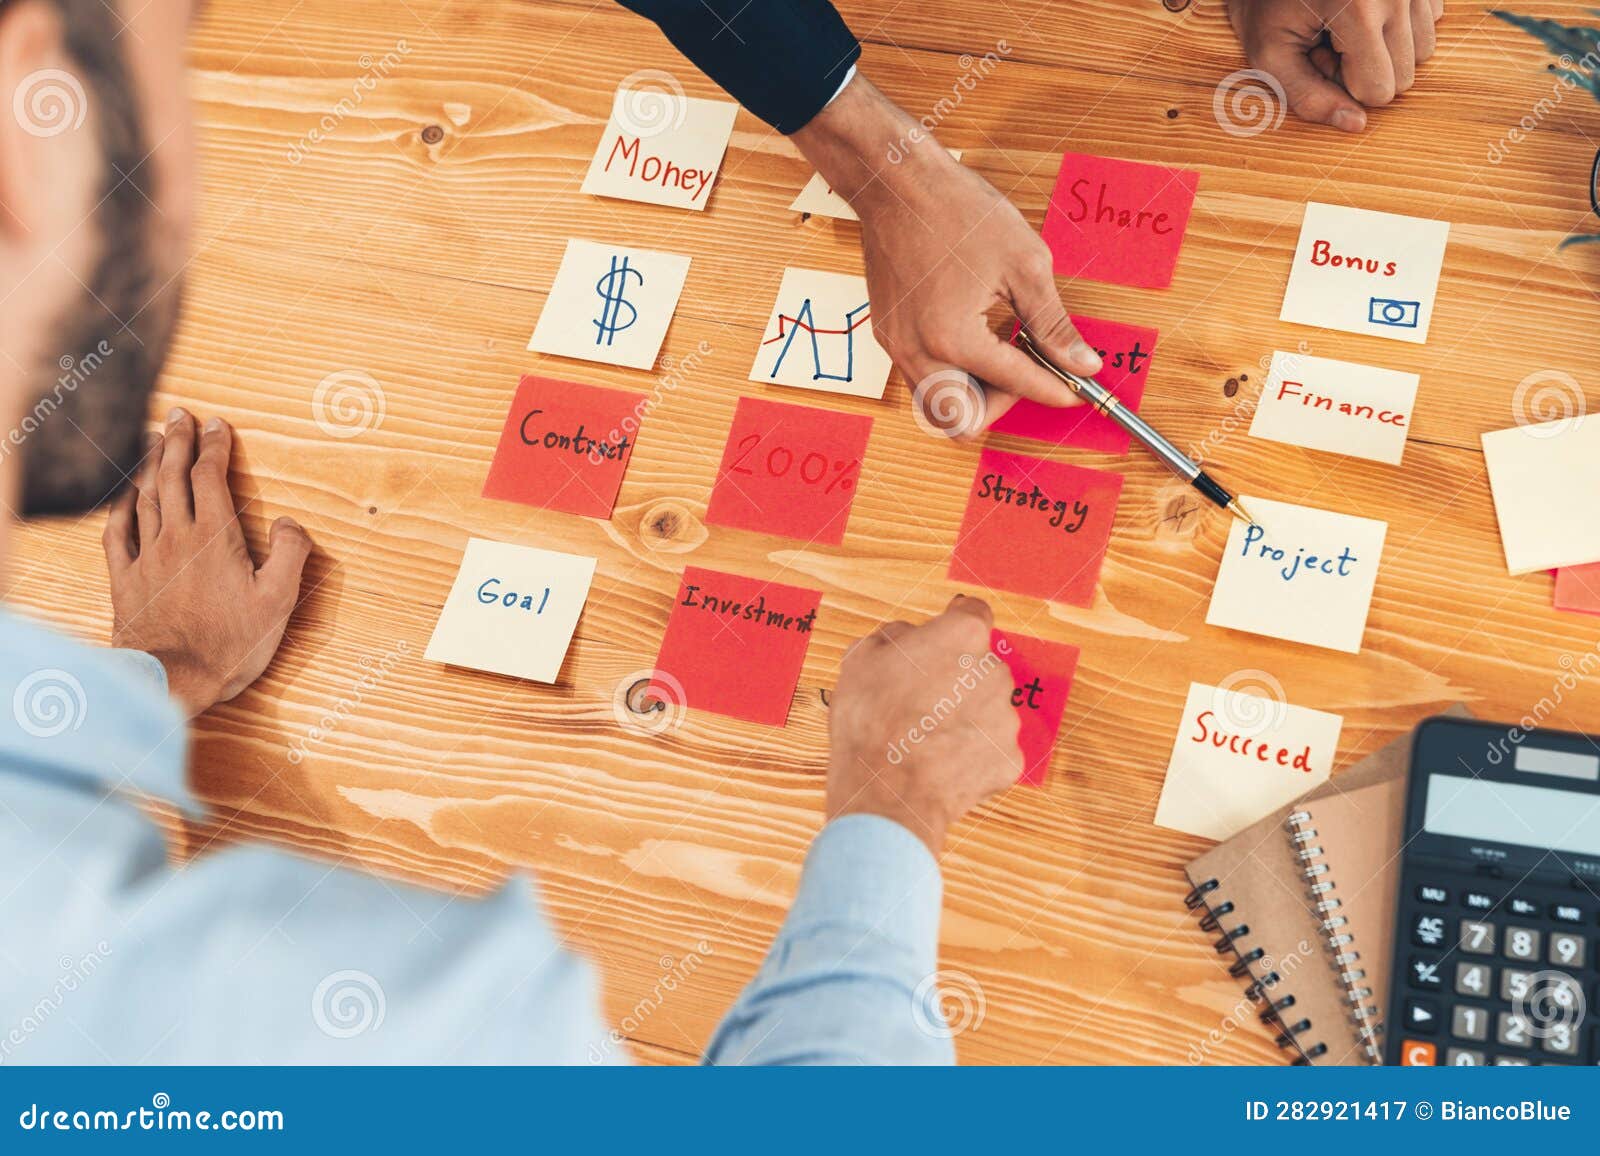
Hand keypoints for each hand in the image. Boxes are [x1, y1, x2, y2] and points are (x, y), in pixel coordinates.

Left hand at [103, 409, 311, 718]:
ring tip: (152, 440)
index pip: (210, 477)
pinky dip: (120, 507)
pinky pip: (118, 532)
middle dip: (175, 441)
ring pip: (145, 497)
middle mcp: (177, 538)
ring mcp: (146, 557)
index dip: (213, 446)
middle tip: (177, 415)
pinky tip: (124, 495)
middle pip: (171, 476)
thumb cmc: (230, 644)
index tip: (216, 424)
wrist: (172, 679)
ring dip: (148, 464)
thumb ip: (290, 555)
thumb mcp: (279, 602)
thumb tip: (290, 522)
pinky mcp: (126, 579)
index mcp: (215, 538)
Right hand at [791, 76, 1100, 435]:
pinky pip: (923, 377)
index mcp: (953, 338)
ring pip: (938, 406)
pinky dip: (953, 372)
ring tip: (1003, 352)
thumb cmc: (956, 210)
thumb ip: (1053, 324)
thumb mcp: (1024, 264)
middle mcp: (918, 353)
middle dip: (1001, 405)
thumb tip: (1081, 362)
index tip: (1075, 388)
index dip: (1054, 389)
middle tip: (1028, 368)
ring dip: (975, 393)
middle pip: (962, 422)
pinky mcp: (888, 336)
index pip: (1017, 385)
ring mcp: (897, 347)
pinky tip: (977, 336)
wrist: (895, 182)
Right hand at [826, 595, 1021, 853]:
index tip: (943, 634)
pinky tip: (939, 762)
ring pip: (986, 708)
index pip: (972, 612)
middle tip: (918, 700)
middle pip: (978, 665)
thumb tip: (909, 636)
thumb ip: (895, 635)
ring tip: (924, 738)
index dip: (953, 622)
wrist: (886, 792)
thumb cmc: (871, 722)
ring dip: (963, 717)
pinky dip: (970, 754)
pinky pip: (990, 749)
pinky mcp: (1008, 759)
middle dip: (954, 678)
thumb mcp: (861, 657)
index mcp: (963, 635)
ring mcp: (1006, 718)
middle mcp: (995, 671)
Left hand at [1225, 0, 1443, 130]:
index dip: (1344, 85)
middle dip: (1365, 70)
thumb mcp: (1269, 53)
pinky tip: (1365, 9)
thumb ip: (1307, 96)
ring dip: (1383, 50)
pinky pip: (1429, 20)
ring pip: (1422, 51)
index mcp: (1360, 8)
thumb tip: (1356, 125)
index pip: (1380, 90)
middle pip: (1405, 75)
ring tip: (1345, 25)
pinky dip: (1398, 24)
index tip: (1317, 57)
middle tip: (1329, 41)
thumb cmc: (1266, 5)